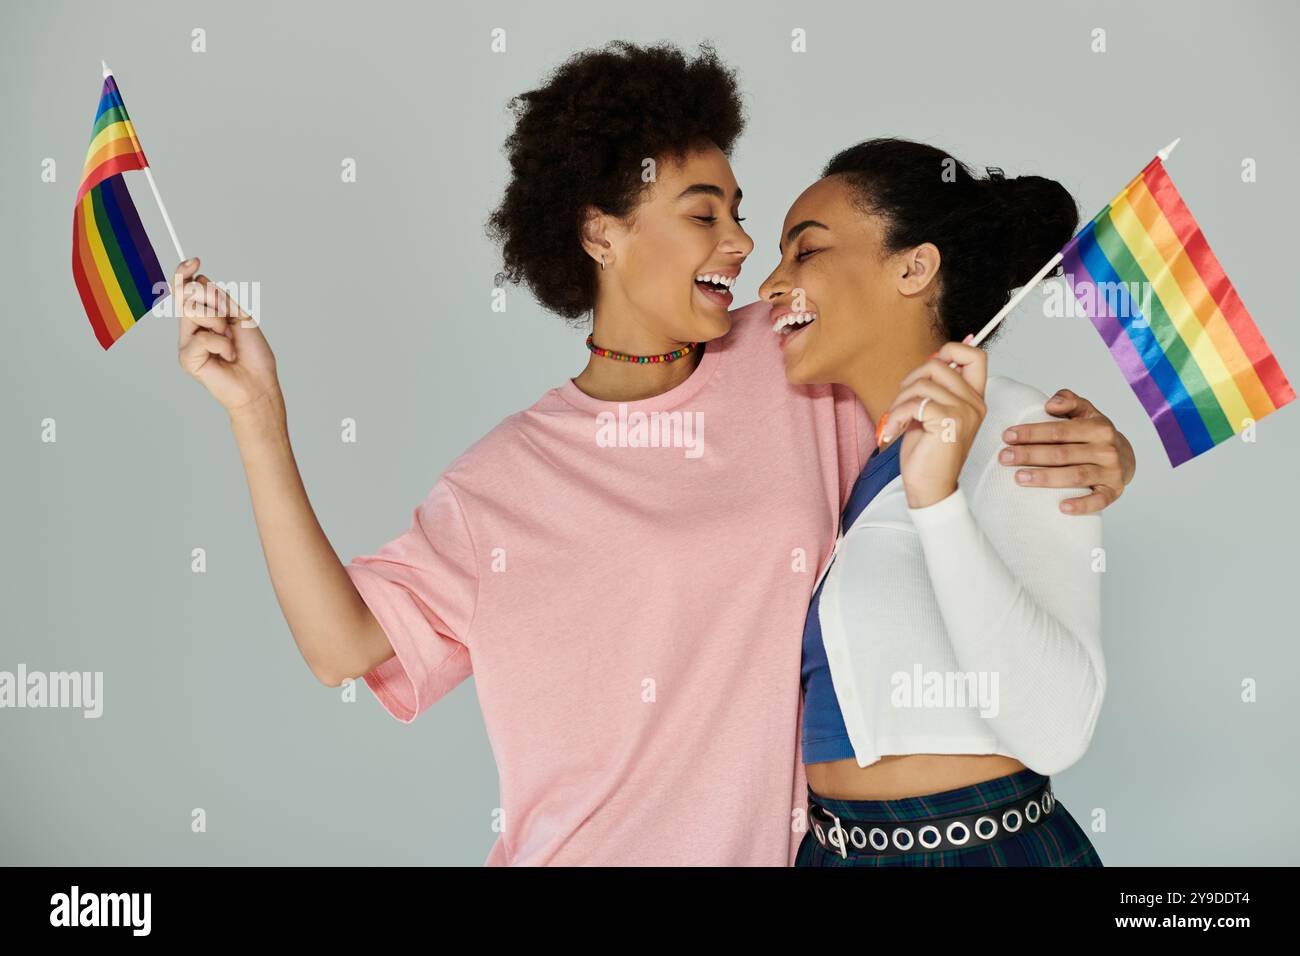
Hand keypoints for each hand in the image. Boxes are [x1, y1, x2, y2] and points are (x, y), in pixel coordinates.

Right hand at [172, 257, 282, 420]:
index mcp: (204, 317)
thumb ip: (220, 300)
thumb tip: (198, 280)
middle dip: (214, 300)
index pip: (186, 290)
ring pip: (193, 312)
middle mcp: (191, 328)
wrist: (258, 384)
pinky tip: (227, 357)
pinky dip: (222, 344)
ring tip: (230, 342)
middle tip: (230, 319)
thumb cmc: (253, 355)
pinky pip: (201, 337)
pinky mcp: (186, 358)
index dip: (184, 273)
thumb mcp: (240, 318)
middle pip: (188, 295)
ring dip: (219, 323)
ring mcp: (187, 343)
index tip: (195, 260)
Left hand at [877, 337, 987, 508]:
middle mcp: (974, 403)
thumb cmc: (926, 451)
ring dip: (900, 400)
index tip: (929, 370)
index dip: (951, 351)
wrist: (929, 487)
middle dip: (911, 379)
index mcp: (974, 399)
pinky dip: (897, 414)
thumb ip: (936, 387)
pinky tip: (894, 429)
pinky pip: (915, 403)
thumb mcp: (932, 412)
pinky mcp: (949, 422)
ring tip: (897, 419)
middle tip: (903, 403)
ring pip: (923, 383)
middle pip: (938, 364)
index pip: (976, 355)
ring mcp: (964, 412)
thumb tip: (935, 355)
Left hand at [997, 387, 1135, 514]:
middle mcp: (1106, 450)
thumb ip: (1068, 401)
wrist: (1124, 457)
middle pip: (1062, 454)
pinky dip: (1081, 505)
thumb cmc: (1094, 434)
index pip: (1060, 430)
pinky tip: (1061, 507)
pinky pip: (1098, 501)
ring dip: (1046, 478)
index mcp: (1099, 428)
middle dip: (1030, 455)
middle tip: (1004, 458)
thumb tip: (1050, 404)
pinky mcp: (1113, 492)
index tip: (1007, 436)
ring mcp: (1111, 472)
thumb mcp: (1085, 412)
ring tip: (1019, 478)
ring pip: (1075, 476)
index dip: (1032, 433)